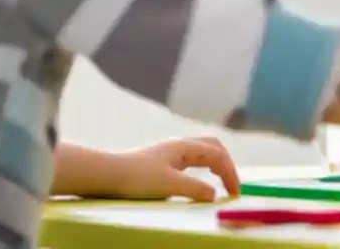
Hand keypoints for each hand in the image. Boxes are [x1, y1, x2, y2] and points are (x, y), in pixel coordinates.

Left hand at [108, 136, 240, 201]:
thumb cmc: (136, 177)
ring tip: (219, 180)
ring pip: (202, 150)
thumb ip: (194, 189)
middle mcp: (180, 144)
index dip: (230, 174)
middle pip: (213, 146)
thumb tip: (213, 194)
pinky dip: (203, 166)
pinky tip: (196, 178)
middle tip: (231, 184)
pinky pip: (191, 158)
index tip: (235, 194)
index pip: (218, 156)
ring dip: (215, 163)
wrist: (105, 174)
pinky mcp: (161, 159)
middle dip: (226, 163)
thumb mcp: (169, 185)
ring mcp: (169, 150)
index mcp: (185, 147)